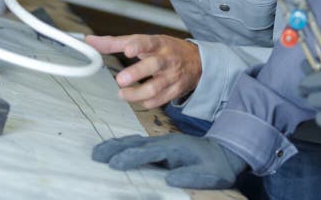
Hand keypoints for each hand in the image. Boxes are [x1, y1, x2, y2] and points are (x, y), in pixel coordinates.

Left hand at [86, 34, 201, 108]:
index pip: (148, 42)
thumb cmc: (166, 49)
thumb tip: (90, 41)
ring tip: (122, 94)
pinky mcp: (175, 91)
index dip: (138, 46)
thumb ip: (116, 43)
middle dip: (137, 73)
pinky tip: (139, 99)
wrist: (197, 62)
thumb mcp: (145, 41)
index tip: (128, 50)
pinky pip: (159, 100)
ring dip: (136, 94)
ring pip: (155, 88)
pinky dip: (147, 102)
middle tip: (121, 79)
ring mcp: (172, 76)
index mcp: (158, 43)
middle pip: (153, 65)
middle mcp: (166, 59)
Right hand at [92, 133, 246, 188]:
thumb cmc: (217, 167)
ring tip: (98, 151)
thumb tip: (170, 180)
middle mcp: (166, 142)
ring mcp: (163, 142)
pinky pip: (140, 145)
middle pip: (137, 143)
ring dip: (116, 145)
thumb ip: (190, 177)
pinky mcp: (162, 146)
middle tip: (95, 155)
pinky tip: (115, 149)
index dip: (131, 158)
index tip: (114, 164)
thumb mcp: (209, 176)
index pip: (150, 152)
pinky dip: (125, 146)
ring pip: (136, 142)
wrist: (225, 153)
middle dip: (116, 148)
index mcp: (176, 148)